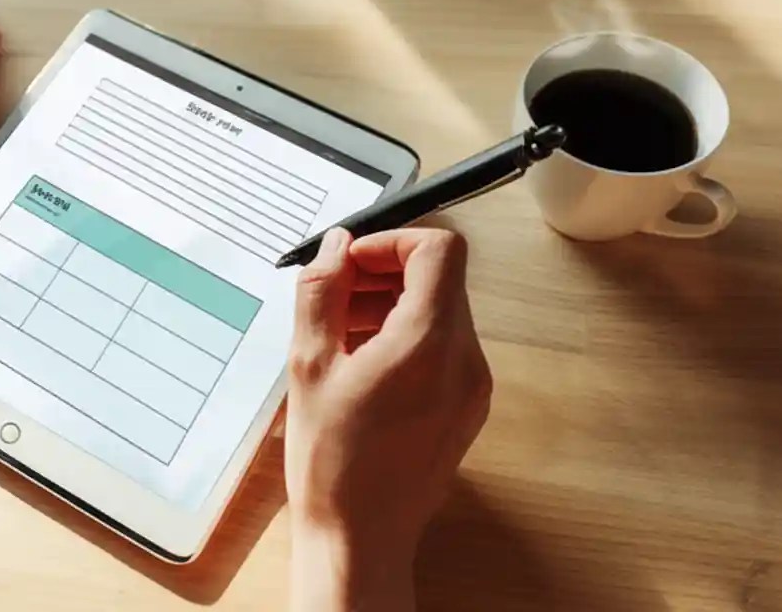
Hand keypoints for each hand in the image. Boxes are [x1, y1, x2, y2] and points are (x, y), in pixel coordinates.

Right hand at [284, 227, 491, 611]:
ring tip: (341, 334)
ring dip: (393, 306)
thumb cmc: (333, 465)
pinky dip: (407, 338)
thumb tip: (335, 247)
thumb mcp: (309, 366)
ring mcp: (472, 387)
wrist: (361, 539)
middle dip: (384, 275)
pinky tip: (362, 365)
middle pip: (439, 279)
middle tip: (334, 297)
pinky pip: (444, 348)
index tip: (350, 261)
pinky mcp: (467, 407)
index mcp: (429, 343)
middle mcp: (465, 360)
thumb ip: (323, 293)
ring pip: (441, 313)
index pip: (438, 249)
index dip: (390, 242)